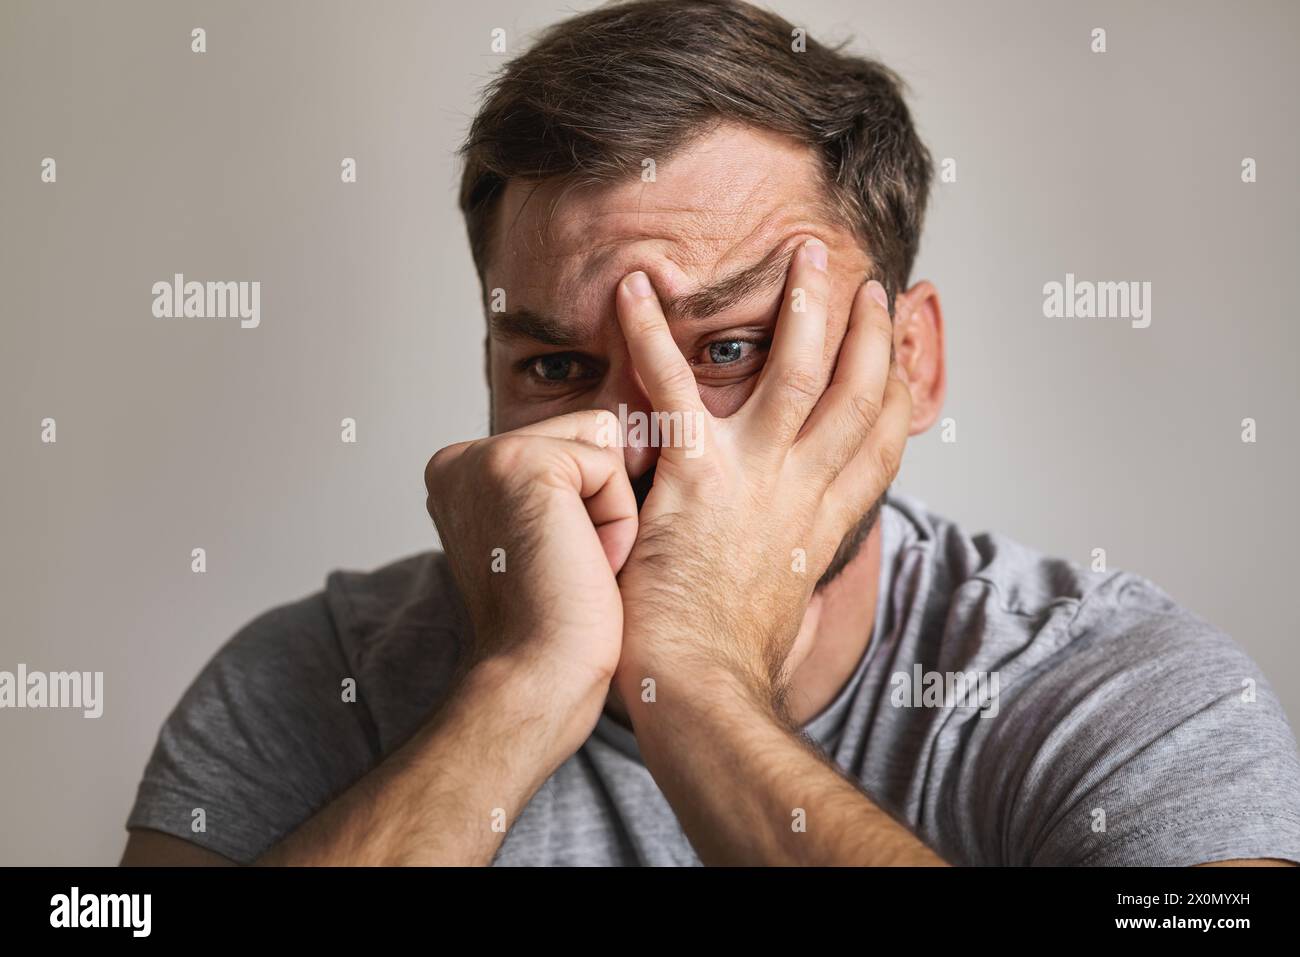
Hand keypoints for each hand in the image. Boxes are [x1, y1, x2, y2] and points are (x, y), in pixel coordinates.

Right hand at [424, 410, 636, 749]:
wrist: (541, 677)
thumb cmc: (558, 622)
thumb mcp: (552, 532)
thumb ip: (563, 478)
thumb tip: (625, 428)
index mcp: (461, 474)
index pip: (568, 443)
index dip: (590, 504)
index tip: (556, 562)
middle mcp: (461, 459)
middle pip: (588, 432)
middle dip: (604, 500)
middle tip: (568, 565)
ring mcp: (485, 457)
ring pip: (603, 441)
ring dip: (612, 508)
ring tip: (575, 562)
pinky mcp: (521, 464)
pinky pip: (611, 464)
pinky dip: (617, 518)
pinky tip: (583, 563)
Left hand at [611, 240, 910, 712]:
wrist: (703, 693)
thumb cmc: (730, 665)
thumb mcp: (784, 610)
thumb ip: (792, 575)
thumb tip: (791, 579)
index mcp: (823, 522)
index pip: (877, 444)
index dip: (895, 391)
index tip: (900, 351)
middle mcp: (802, 492)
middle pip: (854, 395)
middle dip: (867, 333)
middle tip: (868, 281)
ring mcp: (755, 480)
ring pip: (794, 374)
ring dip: (804, 308)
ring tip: (802, 254)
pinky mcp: (695, 479)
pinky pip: (671, 389)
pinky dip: (648, 334)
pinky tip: (634, 287)